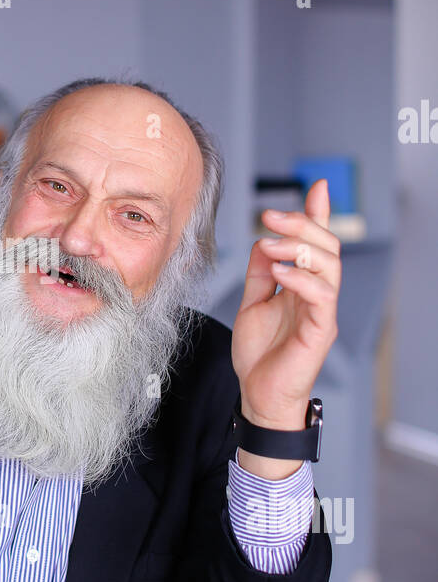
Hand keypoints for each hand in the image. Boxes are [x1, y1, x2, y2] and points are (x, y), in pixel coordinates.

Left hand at [232, 178, 339, 431]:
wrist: (258, 395)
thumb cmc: (260, 355)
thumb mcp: (252, 304)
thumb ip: (260, 274)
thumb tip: (263, 241)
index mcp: (302, 285)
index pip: (316, 243)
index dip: (318, 214)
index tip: (317, 186)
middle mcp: (317, 294)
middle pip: (327, 246)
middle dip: (302, 224)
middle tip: (271, 216)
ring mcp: (321, 311)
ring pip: (330, 265)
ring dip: (299, 247)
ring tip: (270, 244)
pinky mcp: (320, 330)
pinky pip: (322, 295)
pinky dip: (301, 277)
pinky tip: (279, 272)